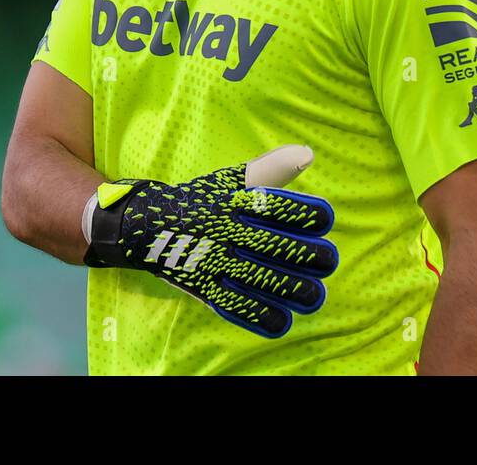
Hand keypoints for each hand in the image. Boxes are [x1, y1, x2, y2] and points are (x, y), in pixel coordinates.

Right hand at [83, 145, 337, 336]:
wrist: (147, 223)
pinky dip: (257, 314)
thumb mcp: (232, 180)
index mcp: (232, 200)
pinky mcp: (201, 285)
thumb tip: (309, 154)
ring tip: (315, 296)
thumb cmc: (203, 199)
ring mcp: (210, 259)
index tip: (326, 218)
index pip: (272, 203)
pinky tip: (282, 322)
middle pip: (269, 244)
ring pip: (255, 277)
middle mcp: (222, 229)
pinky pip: (231, 302)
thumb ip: (272, 169)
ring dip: (288, 289)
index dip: (301, 211)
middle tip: (329, 260)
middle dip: (303, 255)